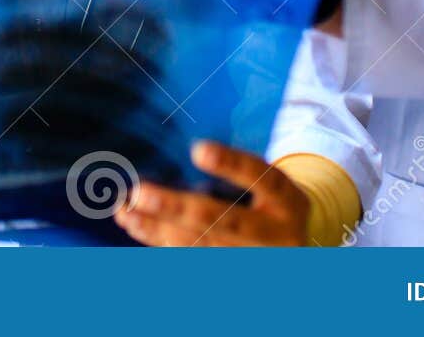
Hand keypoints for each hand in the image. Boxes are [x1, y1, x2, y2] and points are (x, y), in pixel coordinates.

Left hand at [114, 141, 309, 245]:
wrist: (297, 251)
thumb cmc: (272, 206)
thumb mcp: (272, 186)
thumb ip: (239, 172)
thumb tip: (186, 150)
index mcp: (288, 202)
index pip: (262, 178)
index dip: (231, 164)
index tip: (198, 149)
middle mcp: (276, 236)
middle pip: (223, 221)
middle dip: (176, 208)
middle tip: (139, 193)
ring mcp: (256, 261)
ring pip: (201, 247)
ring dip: (158, 230)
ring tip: (126, 212)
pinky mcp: (234, 274)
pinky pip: (194, 262)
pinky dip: (163, 245)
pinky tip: (139, 229)